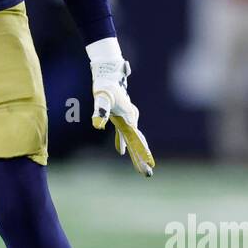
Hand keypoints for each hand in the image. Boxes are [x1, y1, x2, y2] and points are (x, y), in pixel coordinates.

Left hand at [89, 56, 154, 176]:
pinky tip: (120, 152)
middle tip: (147, 174)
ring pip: (133, 139)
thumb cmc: (105, 85)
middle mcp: (131, 120)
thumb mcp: (101, 98)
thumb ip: (100, 111)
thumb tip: (97, 124)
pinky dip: (122, 142)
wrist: (108, 73)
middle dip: (142, 158)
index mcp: (129, 118)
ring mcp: (127, 119)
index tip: (149, 165)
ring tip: (141, 167)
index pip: (137, 139)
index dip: (142, 152)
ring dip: (135, 153)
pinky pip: (124, 134)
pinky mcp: (120, 117)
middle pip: (137, 142)